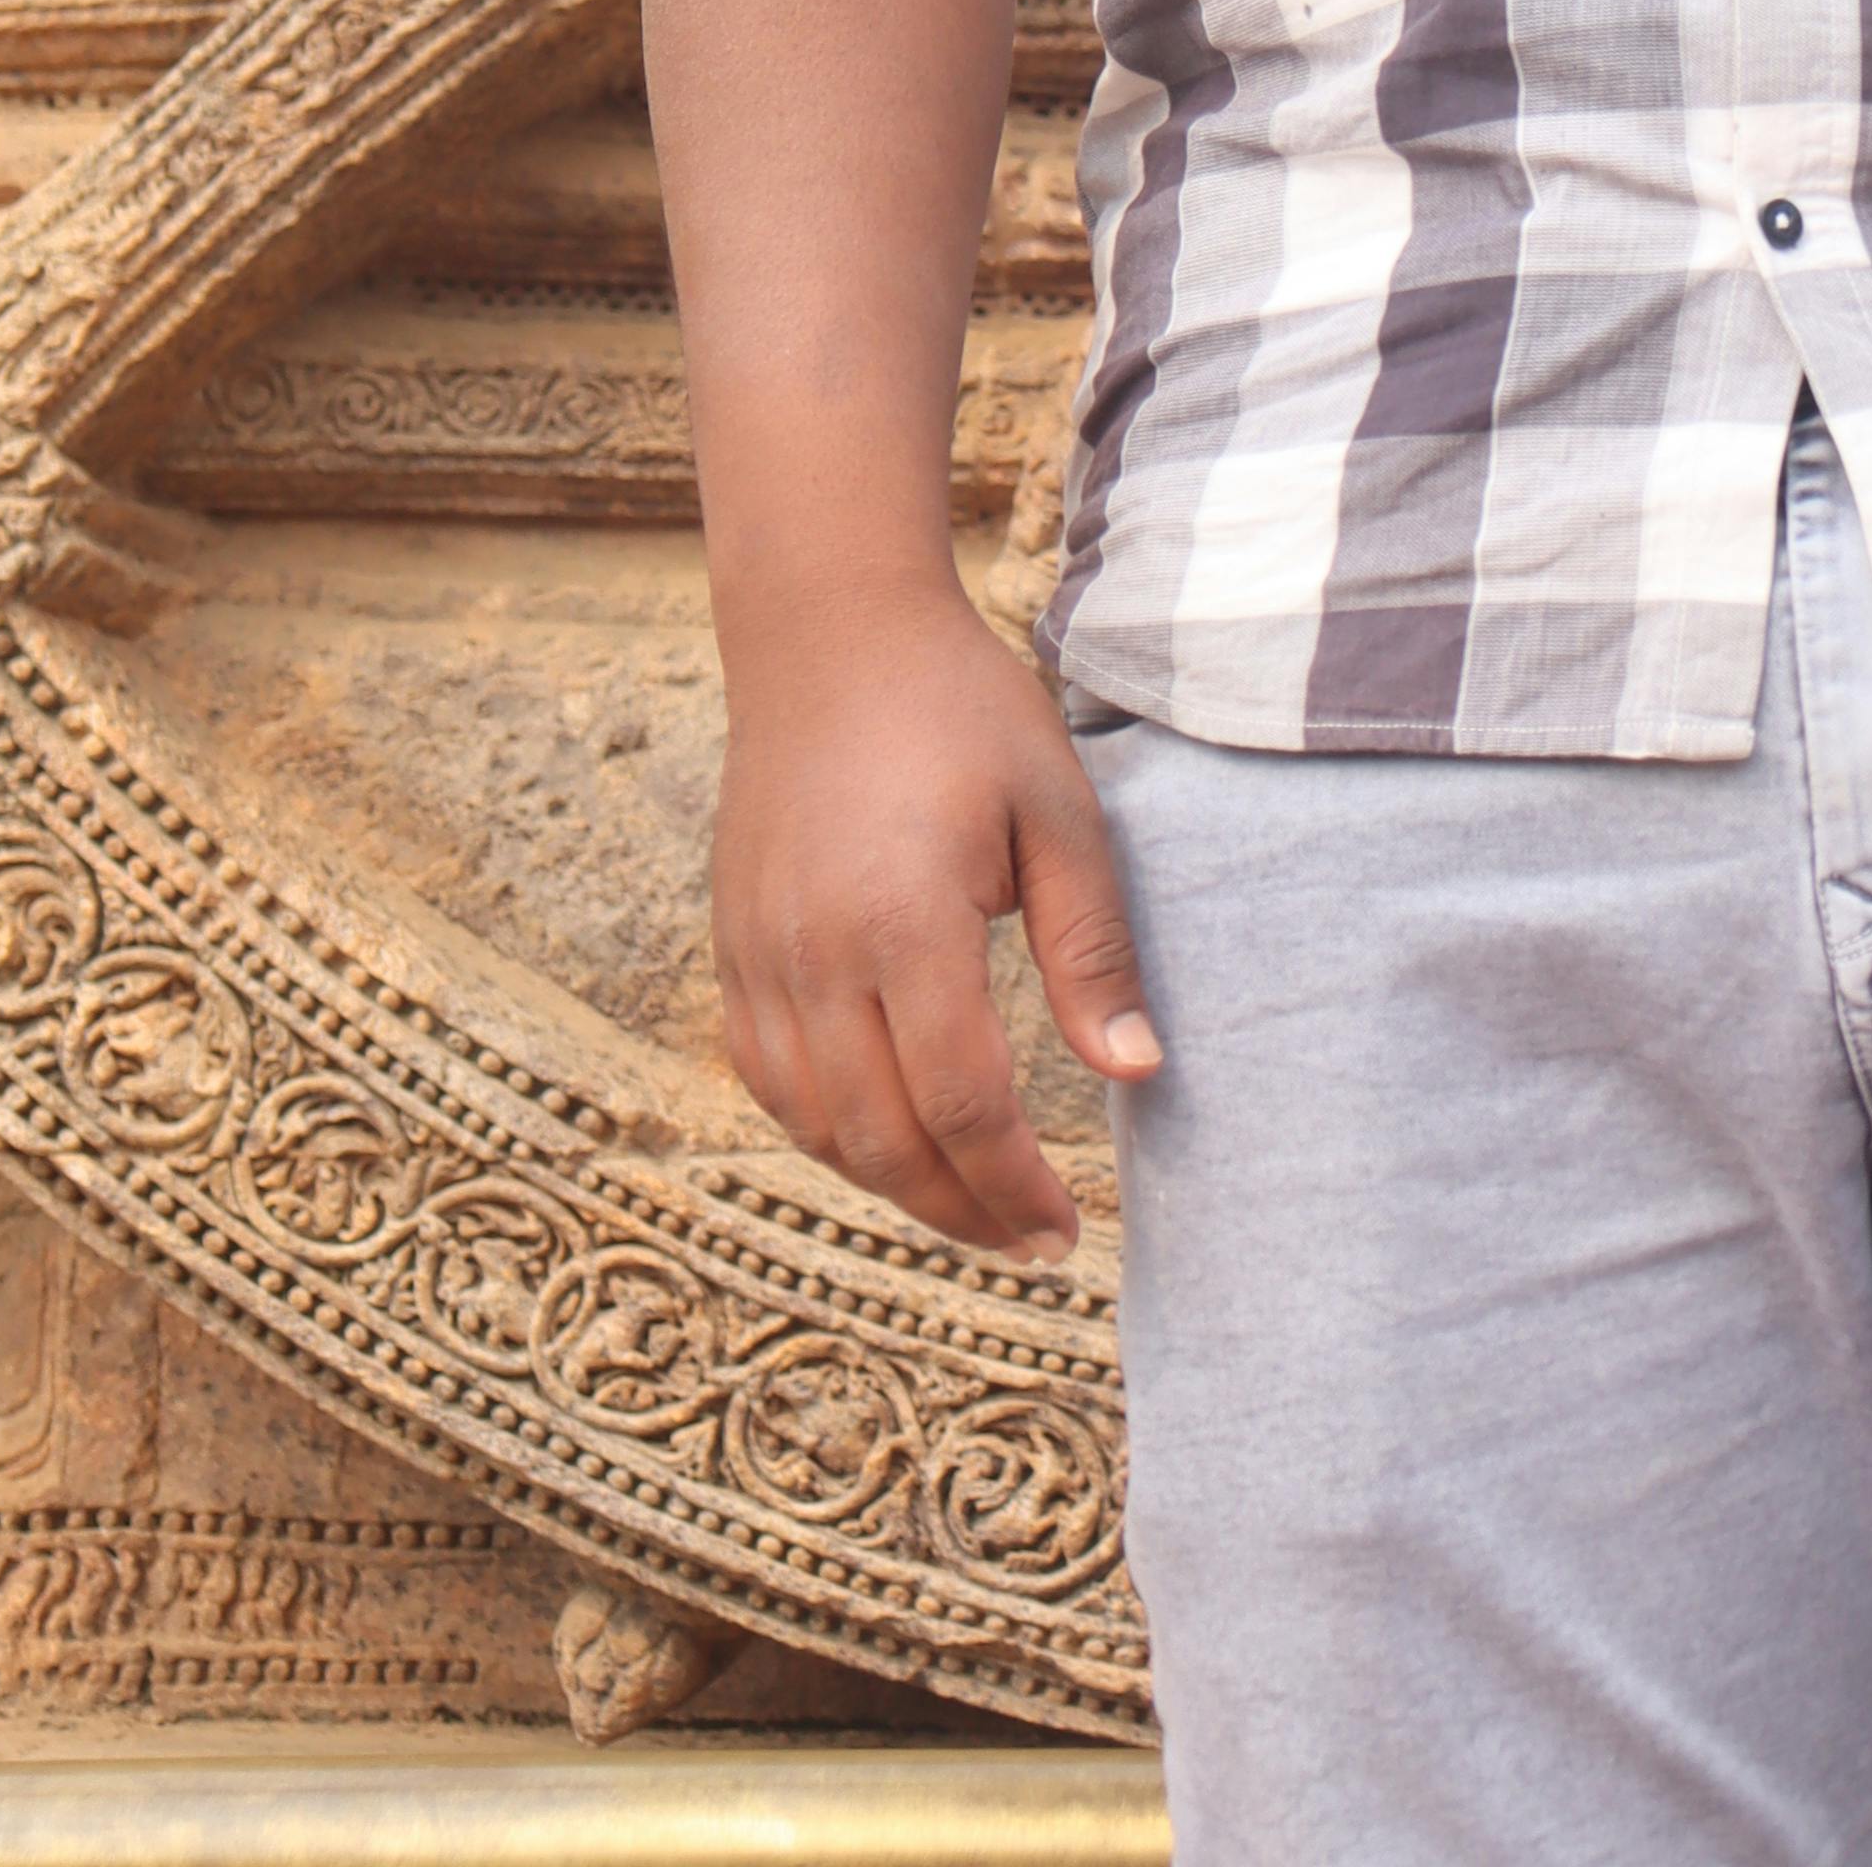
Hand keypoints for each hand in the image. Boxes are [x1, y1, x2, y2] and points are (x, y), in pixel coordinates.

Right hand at [709, 566, 1157, 1253]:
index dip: (1015, 1185)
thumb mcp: (1058, 811)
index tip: (1064, 1229)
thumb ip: (1093, 949)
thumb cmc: (962, 710)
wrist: (831, 632)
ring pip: (818, 1127)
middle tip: (1028, 1240)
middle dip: (961, 1211)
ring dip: (894, 1185)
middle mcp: (816, 956)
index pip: (962, 1104)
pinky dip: (827, 1132)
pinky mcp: (733, 948)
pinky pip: (769, 1081)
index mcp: (905, 923)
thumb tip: (1138, 1071)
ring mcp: (760, 957)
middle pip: (883, 1140)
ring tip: (971, 1205)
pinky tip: (885, 1138)